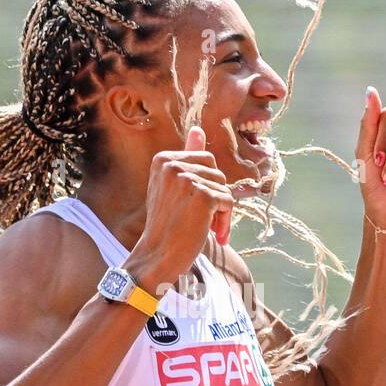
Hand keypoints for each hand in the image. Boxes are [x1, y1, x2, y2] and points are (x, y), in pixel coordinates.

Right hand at [128, 125, 234, 289]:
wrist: (157, 257)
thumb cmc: (167, 226)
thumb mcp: (173, 188)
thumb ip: (188, 159)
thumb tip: (198, 129)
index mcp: (163, 159)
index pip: (205, 160)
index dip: (206, 185)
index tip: (194, 207)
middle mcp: (172, 164)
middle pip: (217, 172)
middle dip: (216, 197)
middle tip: (202, 220)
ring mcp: (187, 179)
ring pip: (224, 188)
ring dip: (220, 212)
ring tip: (203, 229)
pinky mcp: (202, 195)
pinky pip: (228, 201)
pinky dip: (225, 221)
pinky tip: (213, 235)